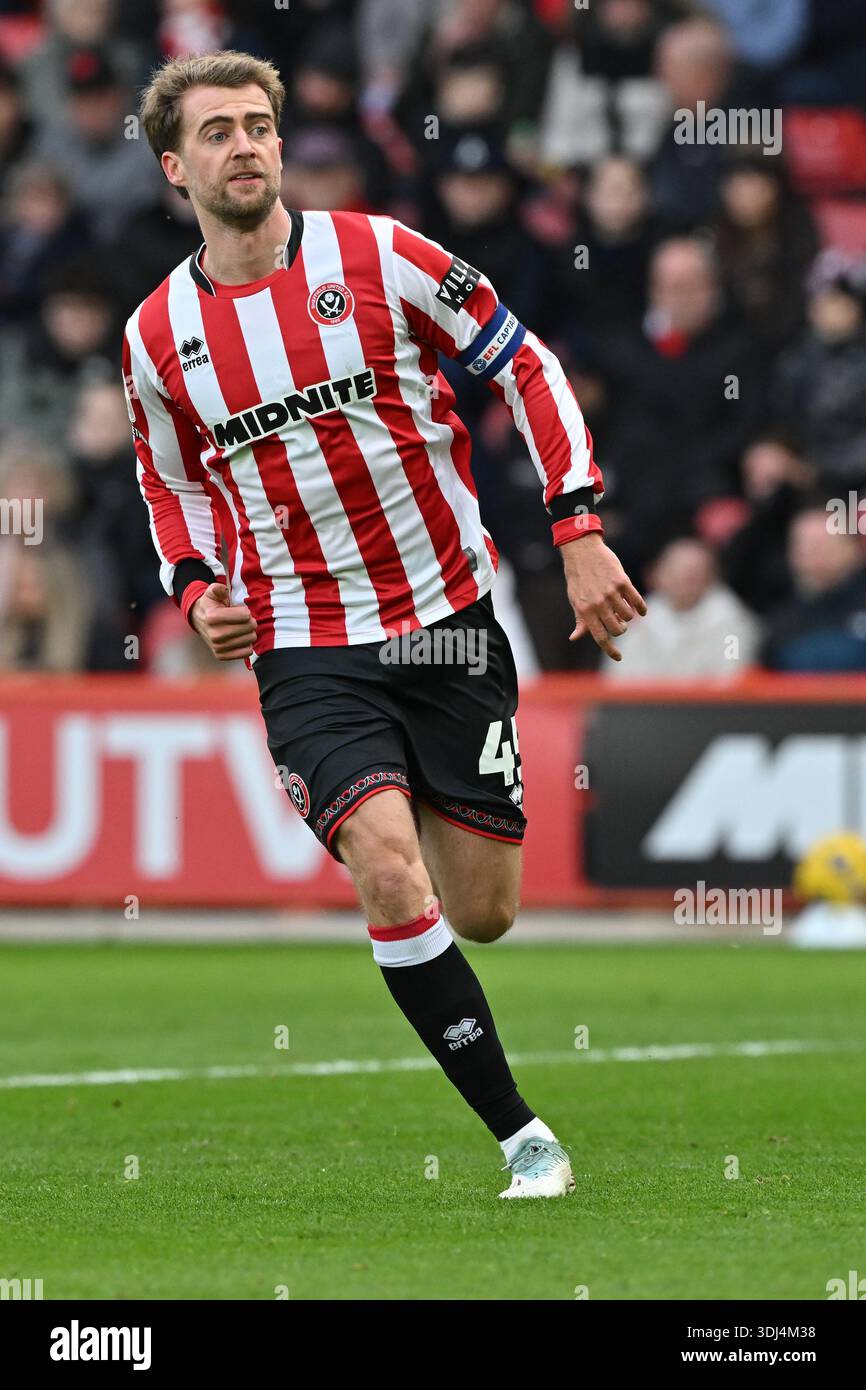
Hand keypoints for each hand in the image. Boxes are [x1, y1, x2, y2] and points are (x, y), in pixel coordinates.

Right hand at [189, 583, 256, 660]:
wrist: (199, 620)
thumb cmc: (210, 605)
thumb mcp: (212, 592)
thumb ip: (218, 588)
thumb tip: (223, 589)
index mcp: (212, 617)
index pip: (245, 615)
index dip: (246, 611)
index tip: (240, 611)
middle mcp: (214, 634)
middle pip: (249, 627)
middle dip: (249, 621)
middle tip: (242, 620)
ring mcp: (218, 647)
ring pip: (250, 639)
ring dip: (249, 633)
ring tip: (240, 628)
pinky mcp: (222, 656)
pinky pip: (247, 652)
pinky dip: (246, 644)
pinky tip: (240, 638)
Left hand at [561, 533, 646, 661]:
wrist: (582, 551)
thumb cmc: (577, 578)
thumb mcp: (575, 600)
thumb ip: (580, 620)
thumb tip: (575, 637)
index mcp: (585, 611)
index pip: (600, 637)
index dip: (610, 650)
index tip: (618, 657)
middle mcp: (598, 603)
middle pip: (617, 629)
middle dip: (620, 630)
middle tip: (619, 623)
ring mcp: (611, 592)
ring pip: (628, 616)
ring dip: (629, 617)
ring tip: (624, 610)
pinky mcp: (622, 581)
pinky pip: (637, 601)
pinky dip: (641, 608)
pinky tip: (640, 610)